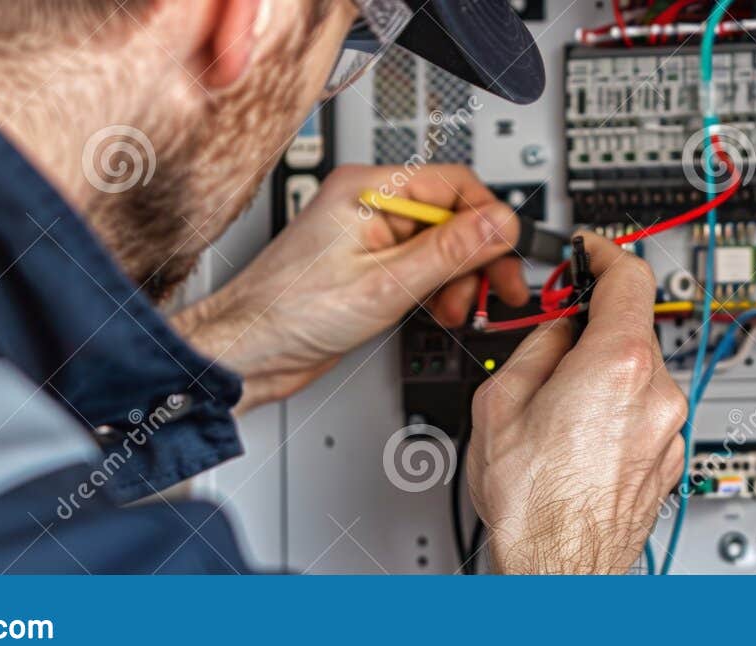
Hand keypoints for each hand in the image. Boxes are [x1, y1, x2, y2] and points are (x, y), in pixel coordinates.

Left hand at [174, 165, 529, 411]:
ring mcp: (371, 235)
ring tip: (458, 310)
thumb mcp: (385, 284)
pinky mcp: (370, 263)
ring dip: (460, 278)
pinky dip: (439, 288)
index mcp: (368, 189)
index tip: (507, 254)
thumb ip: (448, 252)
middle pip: (453, 216)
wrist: (249, 351)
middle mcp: (371, 205)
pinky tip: (439, 310)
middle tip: (500, 289)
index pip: (453, 184)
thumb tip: (498, 222)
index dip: (489, 219)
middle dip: (478, 255)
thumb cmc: (290, 313)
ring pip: (442, 244)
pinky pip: (423, 265)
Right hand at [466, 233, 687, 573]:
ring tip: (555, 410)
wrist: (559, 568)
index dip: (605, 254)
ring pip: (639, 373)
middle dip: (593, 327)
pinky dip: (617, 410)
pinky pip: (645, 412)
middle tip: (552, 344)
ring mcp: (669, 428)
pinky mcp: (669, 459)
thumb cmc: (532, 501)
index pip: (630, 277)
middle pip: (633, 327)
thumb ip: (537, 345)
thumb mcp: (500, 400)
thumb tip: (555, 329)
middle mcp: (657, 391)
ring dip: (603, 374)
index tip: (590, 251)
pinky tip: (577, 438)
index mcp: (619, 362)